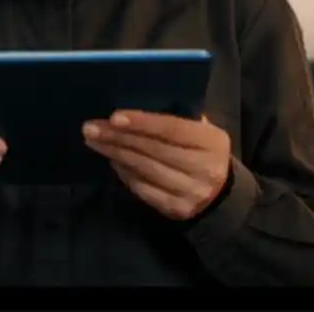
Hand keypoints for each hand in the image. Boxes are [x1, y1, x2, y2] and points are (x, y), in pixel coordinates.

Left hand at [83, 110, 230, 220]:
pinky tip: (113, 161)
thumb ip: (178, 118)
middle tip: (91, 128)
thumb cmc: (203, 151)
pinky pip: (143, 189)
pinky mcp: (176, 210)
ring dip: (115, 154)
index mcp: (212, 142)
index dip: (142, 122)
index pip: (172, 129)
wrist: (222, 194)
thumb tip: (135, 104)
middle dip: (119, 138)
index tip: (114, 117)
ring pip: (145, 170)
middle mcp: (204, 169)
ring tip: (94, 142)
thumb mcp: (201, 130)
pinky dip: (125, 174)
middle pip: (154, 150)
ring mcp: (190, 193)